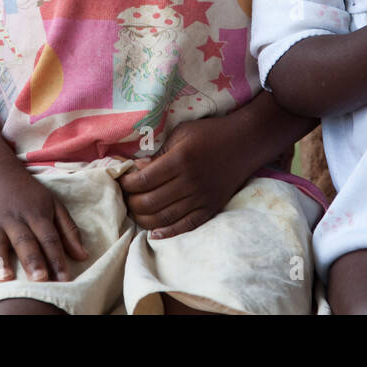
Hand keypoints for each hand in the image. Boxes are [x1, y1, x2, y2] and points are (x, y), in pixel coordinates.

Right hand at [0, 168, 86, 284]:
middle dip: (32, 260)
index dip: (57, 258)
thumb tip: (84, 256)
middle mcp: (15, 219)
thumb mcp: (54, 205)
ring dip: (1, 261)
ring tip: (4, 279)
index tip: (64, 279)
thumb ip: (69, 231)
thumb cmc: (30, 195)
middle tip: (40, 279)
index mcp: (37, 215)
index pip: (50, 238)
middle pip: (25, 241)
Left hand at [117, 117, 249, 238]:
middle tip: (125, 199)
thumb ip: (159, 153)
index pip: (144, 180)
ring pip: (165, 218)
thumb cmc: (210, 133)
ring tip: (135, 213)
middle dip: (131, 203)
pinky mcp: (212, 208)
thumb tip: (137, 170)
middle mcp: (190, 181)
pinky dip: (168, 232)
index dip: (127, 184)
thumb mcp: (181, 134)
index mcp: (180, 160)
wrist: (245, 143)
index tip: (121, 182)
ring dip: (144, 219)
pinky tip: (154, 233)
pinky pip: (187, 226)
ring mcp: (202, 197)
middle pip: (151, 202)